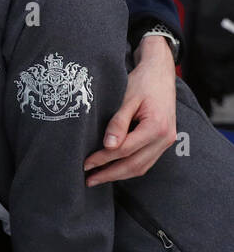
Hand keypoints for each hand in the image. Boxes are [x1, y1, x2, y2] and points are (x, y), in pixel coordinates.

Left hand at [83, 36, 176, 185]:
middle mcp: (165, 138)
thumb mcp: (127, 98)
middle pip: (135, 165)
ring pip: (142, 166)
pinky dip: (130, 167)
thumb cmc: (143, 81)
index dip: (103, 159)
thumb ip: (118, 122)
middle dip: (110, 174)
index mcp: (157, 127)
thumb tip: (108, 146)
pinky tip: (114, 169)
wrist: (160, 71)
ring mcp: (167, 141)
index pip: (125, 150)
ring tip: (97, 178)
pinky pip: (146, 160)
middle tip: (88, 180)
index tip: (85, 164)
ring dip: (119, 174)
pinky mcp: (163, 141)